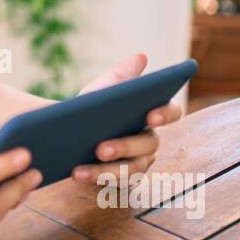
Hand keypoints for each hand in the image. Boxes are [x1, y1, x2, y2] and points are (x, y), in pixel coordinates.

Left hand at [70, 52, 184, 183]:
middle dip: (124, 146)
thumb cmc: (93, 109)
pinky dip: (94, 177)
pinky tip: (75, 172)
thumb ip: (121, 76)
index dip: (165, 113)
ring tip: (80, 168)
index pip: (172, 112)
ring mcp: (139, 162)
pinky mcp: (123, 179)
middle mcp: (150, 140)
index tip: (149, 113)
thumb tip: (141, 57)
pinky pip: (114, 182)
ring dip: (106, 169)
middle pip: (148, 144)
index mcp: (151, 113)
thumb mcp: (102, 91)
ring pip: (131, 168)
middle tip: (100, 148)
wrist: (67, 132)